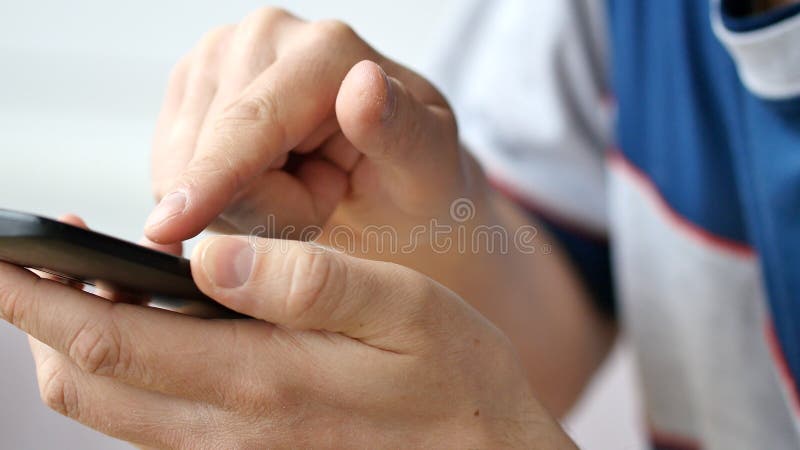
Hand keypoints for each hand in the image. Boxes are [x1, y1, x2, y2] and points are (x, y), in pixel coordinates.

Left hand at [0, 223, 573, 447]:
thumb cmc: (456, 380)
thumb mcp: (402, 309)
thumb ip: (304, 282)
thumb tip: (208, 255)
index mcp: (260, 380)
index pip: (109, 338)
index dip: (42, 292)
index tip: (10, 248)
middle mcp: (229, 430)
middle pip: (86, 382)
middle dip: (37, 318)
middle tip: (33, 259)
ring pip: (110, 409)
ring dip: (75, 345)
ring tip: (86, 284)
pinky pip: (152, 423)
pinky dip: (125, 372)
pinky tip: (152, 329)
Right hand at [147, 7, 483, 246]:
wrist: (393, 188)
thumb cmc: (414, 184)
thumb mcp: (427, 170)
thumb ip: (400, 131)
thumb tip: (363, 86)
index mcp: (327, 49)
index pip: (251, 124)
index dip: (211, 180)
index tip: (169, 228)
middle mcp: (265, 37)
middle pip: (207, 152)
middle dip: (261, 207)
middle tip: (324, 198)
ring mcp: (221, 58)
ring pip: (178, 166)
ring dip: (239, 205)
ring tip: (302, 189)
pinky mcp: (192, 90)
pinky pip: (169, 170)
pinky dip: (215, 197)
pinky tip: (267, 184)